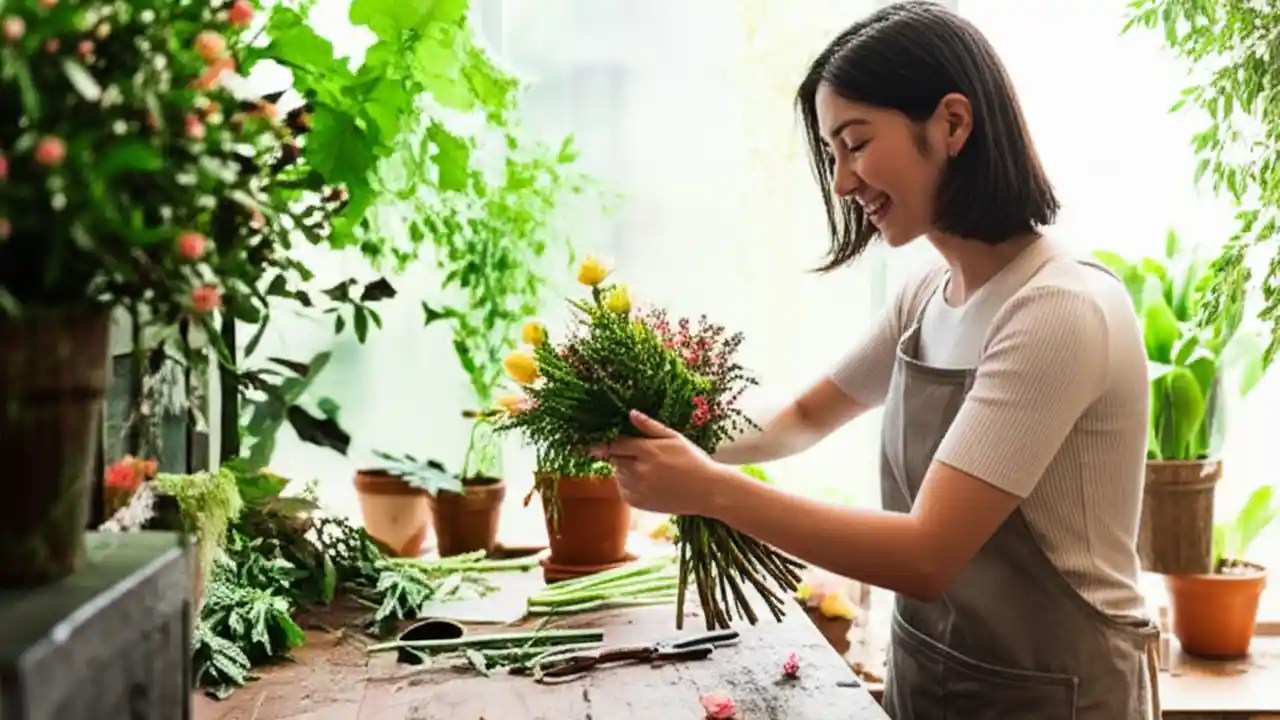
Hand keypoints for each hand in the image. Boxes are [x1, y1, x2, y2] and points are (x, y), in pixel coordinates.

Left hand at [590, 410, 723, 515]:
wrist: (707, 491)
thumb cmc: (693, 461)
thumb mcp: (675, 438)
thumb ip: (650, 426)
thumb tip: (631, 413)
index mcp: (649, 451)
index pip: (617, 444)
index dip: (607, 442)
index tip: (595, 443)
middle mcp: (640, 471)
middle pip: (615, 459)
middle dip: (620, 455)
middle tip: (637, 454)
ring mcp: (638, 489)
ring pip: (618, 475)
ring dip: (624, 470)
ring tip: (647, 469)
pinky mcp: (638, 503)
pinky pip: (623, 490)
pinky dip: (628, 484)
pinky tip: (647, 482)